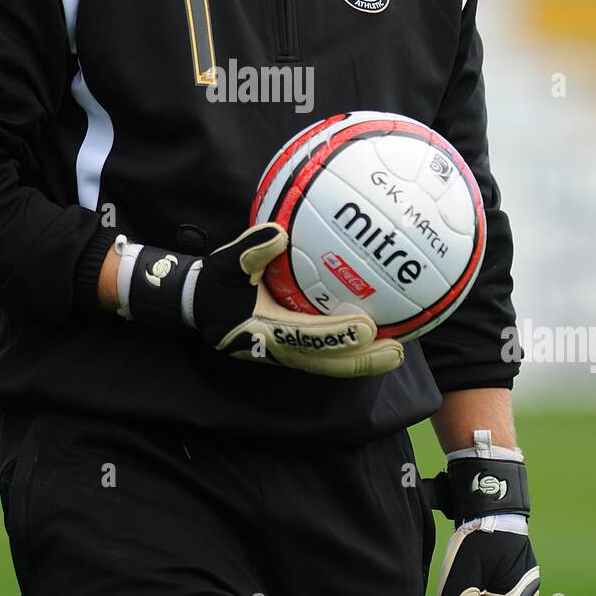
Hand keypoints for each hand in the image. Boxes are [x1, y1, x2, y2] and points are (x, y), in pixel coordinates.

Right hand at [190, 222, 403, 377]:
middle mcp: (278, 348)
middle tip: (397, 351)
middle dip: (362, 360)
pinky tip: (376, 340)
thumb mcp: (227, 263)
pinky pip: (325, 354)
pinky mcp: (291, 349)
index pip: (306, 336)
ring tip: (396, 351)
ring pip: (329, 363)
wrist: (198, 305)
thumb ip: (250, 250)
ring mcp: (286, 353)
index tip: (367, 327)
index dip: (337, 335)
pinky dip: (351, 352)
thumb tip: (279, 233)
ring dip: (362, 360)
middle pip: (327, 362)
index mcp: (263, 329)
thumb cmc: (216, 284)